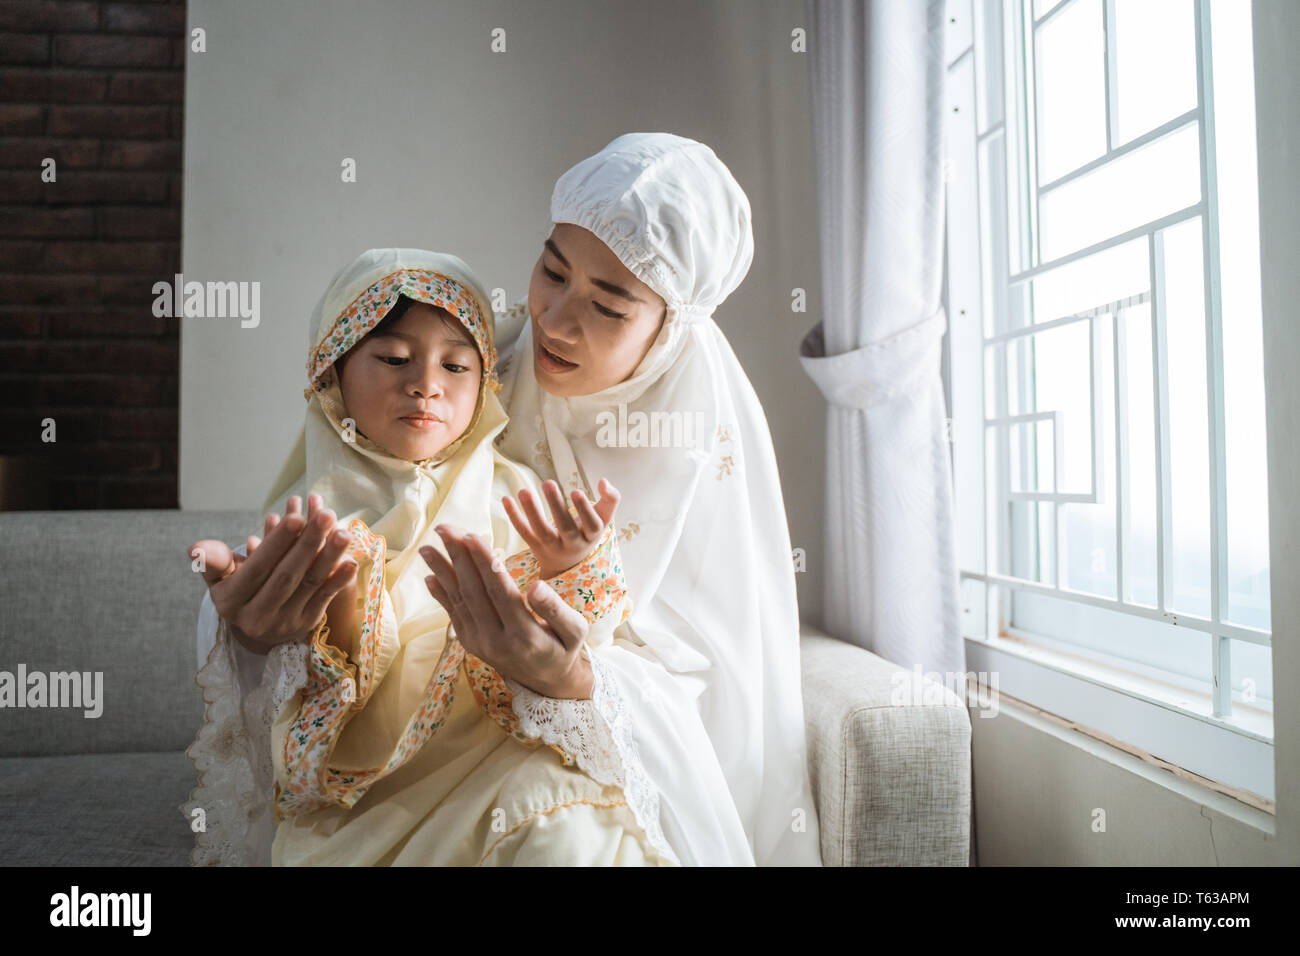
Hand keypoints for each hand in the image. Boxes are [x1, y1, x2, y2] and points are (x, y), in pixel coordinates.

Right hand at [187, 494, 357, 653]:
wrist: (255, 629)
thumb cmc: (237, 589)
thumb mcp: (218, 577)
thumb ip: (211, 560)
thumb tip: (194, 549)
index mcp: (231, 602)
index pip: (257, 569)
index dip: (277, 543)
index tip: (295, 517)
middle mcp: (257, 617)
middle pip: (286, 576)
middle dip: (308, 544)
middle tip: (325, 515)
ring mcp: (284, 623)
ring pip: (308, 585)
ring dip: (328, 557)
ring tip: (343, 531)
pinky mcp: (307, 624)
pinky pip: (324, 599)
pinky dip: (339, 581)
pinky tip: (351, 561)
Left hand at [419, 527, 592, 698]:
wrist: (548, 682)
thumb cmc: (564, 647)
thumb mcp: (575, 630)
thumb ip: (555, 609)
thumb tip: (536, 585)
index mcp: (524, 635)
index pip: (499, 590)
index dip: (483, 562)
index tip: (471, 535)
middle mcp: (496, 641)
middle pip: (473, 592)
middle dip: (457, 558)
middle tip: (444, 529)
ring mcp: (480, 644)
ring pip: (459, 602)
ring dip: (441, 572)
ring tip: (426, 548)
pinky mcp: (471, 644)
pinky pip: (454, 615)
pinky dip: (441, 594)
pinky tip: (430, 574)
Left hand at [502, 478, 619, 578]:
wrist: (568, 563)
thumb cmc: (587, 531)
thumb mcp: (603, 518)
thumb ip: (610, 499)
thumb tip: (604, 480)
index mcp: (591, 536)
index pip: (592, 525)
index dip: (584, 509)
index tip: (576, 491)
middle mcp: (572, 545)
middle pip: (565, 528)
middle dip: (556, 506)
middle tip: (548, 482)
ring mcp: (552, 548)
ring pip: (541, 532)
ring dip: (531, 511)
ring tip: (523, 490)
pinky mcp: (535, 547)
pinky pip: (523, 532)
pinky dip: (514, 516)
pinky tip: (506, 499)